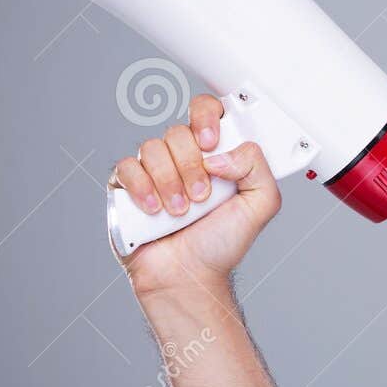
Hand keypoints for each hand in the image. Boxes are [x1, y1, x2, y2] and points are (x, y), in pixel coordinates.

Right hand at [110, 94, 281, 296]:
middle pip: (178, 131)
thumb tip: (220, 153)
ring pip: (151, 148)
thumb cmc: (221, 243)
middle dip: (190, 167)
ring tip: (180, 211)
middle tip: (201, 197)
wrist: (189, 276)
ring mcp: (153, 171)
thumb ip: (257, 167)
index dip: (206, 118)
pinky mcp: (127, 187)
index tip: (211, 143)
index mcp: (214, 154)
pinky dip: (142, 189)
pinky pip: (126, 167)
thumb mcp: (261, 204)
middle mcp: (182, 158)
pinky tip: (155, 211)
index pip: (206, 110)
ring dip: (169, 182)